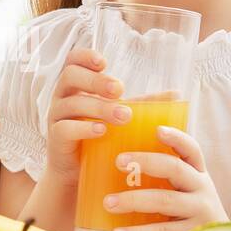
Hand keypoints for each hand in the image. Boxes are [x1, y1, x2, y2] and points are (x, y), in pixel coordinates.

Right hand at [42, 47, 129, 188]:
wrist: (77, 174)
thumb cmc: (98, 139)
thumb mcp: (120, 117)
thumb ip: (142, 104)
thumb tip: (175, 94)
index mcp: (76, 86)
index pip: (73, 61)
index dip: (85, 56)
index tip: (104, 62)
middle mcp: (62, 97)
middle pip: (71, 76)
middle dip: (96, 81)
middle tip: (120, 90)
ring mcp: (56, 117)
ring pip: (72, 103)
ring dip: (99, 107)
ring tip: (123, 116)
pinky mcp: (55, 139)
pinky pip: (64, 128)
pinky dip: (84, 128)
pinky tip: (102, 131)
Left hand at [104, 125, 228, 230]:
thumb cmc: (189, 212)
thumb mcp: (185, 190)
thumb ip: (165, 176)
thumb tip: (120, 161)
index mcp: (198, 173)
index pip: (191, 149)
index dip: (176, 138)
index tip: (157, 130)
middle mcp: (202, 188)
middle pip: (175, 169)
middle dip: (145, 162)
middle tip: (118, 161)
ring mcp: (199, 212)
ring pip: (165, 201)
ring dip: (133, 200)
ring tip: (108, 202)